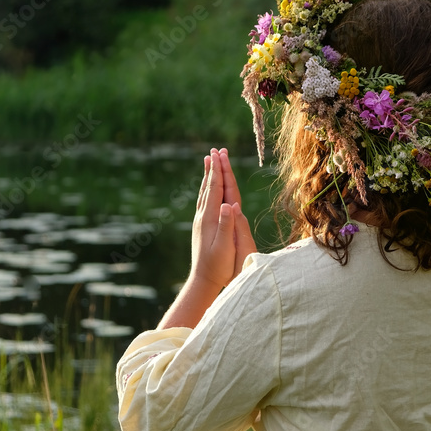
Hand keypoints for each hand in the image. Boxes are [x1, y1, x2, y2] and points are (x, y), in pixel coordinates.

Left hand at [157, 149, 255, 330]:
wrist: (203, 280)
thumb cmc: (217, 266)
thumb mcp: (225, 247)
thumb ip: (227, 225)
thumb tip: (229, 204)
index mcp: (210, 218)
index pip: (216, 189)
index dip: (219, 171)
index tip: (220, 154)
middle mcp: (203, 215)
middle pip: (209, 186)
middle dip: (214, 168)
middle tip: (215, 150)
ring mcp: (201, 220)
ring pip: (205, 192)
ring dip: (208, 175)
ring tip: (208, 161)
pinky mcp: (201, 225)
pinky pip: (204, 200)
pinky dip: (206, 189)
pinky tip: (207, 187)